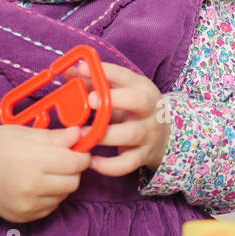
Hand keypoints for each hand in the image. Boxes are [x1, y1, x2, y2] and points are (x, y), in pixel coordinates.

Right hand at [0, 125, 92, 222]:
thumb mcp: (23, 133)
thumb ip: (54, 136)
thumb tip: (80, 134)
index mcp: (32, 160)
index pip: (75, 162)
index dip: (81, 155)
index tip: (77, 150)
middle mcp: (31, 186)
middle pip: (73, 181)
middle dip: (73, 169)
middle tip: (62, 160)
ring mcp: (27, 204)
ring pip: (64, 195)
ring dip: (62, 183)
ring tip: (46, 172)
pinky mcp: (25, 217)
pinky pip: (51, 207)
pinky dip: (51, 196)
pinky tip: (38, 185)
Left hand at [62, 58, 172, 178]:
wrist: (164, 136)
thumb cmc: (134, 110)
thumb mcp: (122, 93)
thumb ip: (96, 83)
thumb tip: (70, 73)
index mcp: (142, 89)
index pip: (126, 76)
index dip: (105, 72)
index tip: (83, 69)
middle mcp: (149, 110)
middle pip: (138, 101)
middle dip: (114, 99)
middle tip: (90, 101)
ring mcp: (148, 134)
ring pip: (131, 134)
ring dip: (104, 135)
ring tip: (81, 135)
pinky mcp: (143, 156)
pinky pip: (127, 164)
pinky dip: (108, 166)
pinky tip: (91, 161)